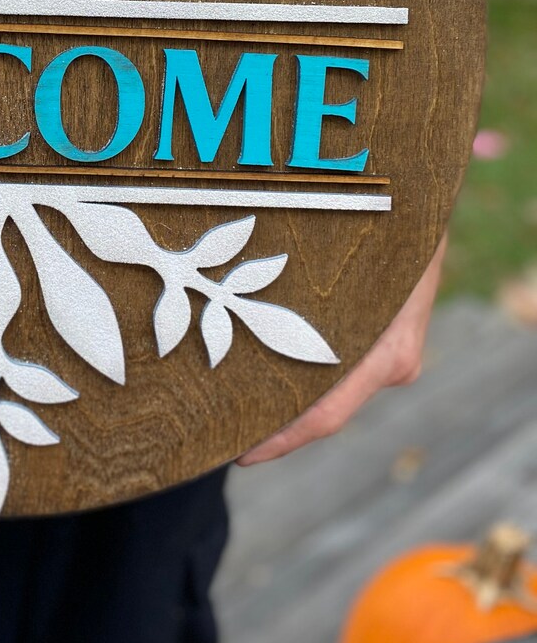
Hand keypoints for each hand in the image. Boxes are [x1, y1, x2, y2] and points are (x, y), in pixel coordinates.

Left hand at [237, 235, 445, 465]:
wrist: (422, 187)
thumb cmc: (380, 213)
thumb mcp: (344, 253)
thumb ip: (304, 297)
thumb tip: (239, 324)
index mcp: (386, 351)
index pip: (326, 414)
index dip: (281, 439)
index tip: (239, 454)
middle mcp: (391, 360)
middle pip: (324, 407)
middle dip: (273, 420)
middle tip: (219, 430)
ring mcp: (391, 353)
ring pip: (329, 385)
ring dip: (285, 390)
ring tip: (228, 397)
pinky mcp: (385, 338)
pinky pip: (337, 361)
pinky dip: (301, 364)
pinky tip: (260, 359)